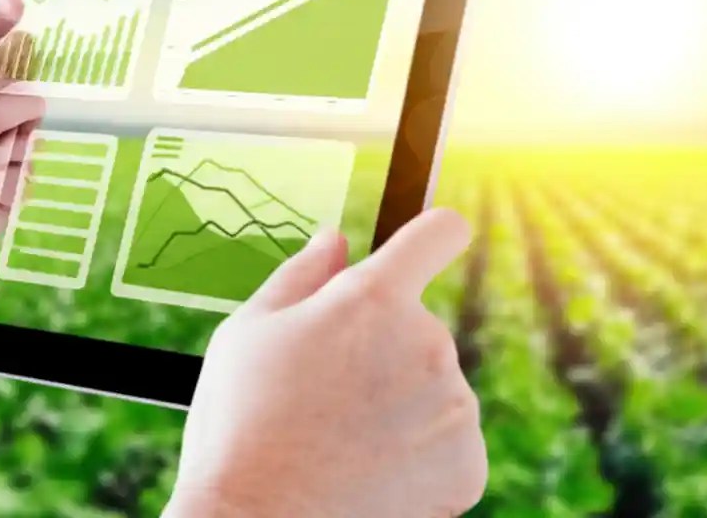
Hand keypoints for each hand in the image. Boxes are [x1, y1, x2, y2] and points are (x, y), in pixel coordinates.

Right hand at [167, 209, 487, 517]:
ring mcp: (454, 405)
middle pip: (420, 327)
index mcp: (373, 298)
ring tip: (343, 442)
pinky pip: (449, 443)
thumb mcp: (247, 334)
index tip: (429, 247)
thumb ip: (301, 276)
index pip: (440, 233)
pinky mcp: (467, 463)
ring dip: (402, 405)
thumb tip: (336, 241)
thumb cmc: (239, 426)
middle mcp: (428, 342)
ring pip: (434, 388)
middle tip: (328, 394)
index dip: (433, 237)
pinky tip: (371, 473)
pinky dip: (420, 457)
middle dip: (383, 350)